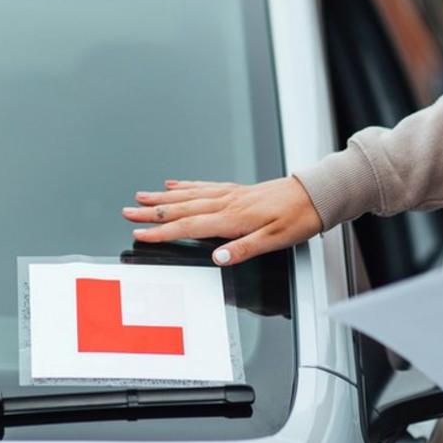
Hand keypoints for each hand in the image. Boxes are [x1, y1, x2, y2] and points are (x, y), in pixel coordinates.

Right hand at [122, 177, 321, 265]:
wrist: (315, 195)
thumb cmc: (298, 218)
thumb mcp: (275, 240)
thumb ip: (244, 249)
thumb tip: (218, 257)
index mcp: (234, 218)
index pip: (189, 227)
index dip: (162, 231)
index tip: (140, 233)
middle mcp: (227, 202)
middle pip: (181, 208)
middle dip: (151, 212)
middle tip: (128, 212)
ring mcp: (230, 194)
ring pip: (188, 195)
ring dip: (162, 197)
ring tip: (140, 196)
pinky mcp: (236, 189)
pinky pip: (203, 186)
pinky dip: (184, 185)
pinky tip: (173, 184)